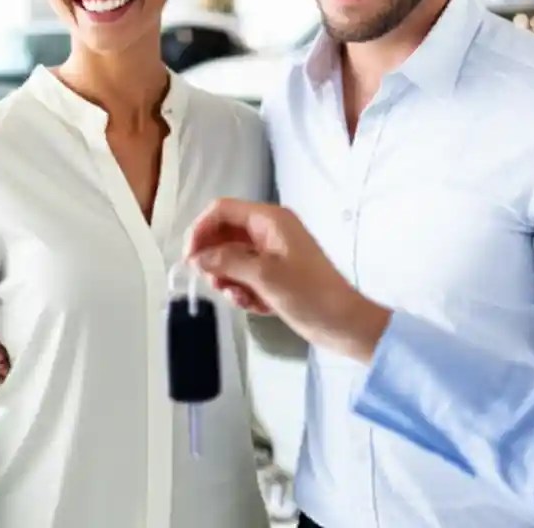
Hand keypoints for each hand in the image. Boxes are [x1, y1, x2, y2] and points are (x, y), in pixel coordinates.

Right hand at [186, 198, 391, 362]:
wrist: (343, 323)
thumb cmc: (309, 294)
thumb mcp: (264, 276)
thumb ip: (227, 261)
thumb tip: (198, 257)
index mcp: (270, 220)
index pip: (222, 210)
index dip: (201, 230)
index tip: (190, 259)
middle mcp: (269, 231)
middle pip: (224, 234)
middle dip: (215, 260)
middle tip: (217, 285)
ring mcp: (272, 253)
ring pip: (232, 258)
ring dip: (229, 280)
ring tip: (242, 299)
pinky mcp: (275, 274)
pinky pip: (245, 276)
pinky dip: (244, 290)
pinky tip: (256, 306)